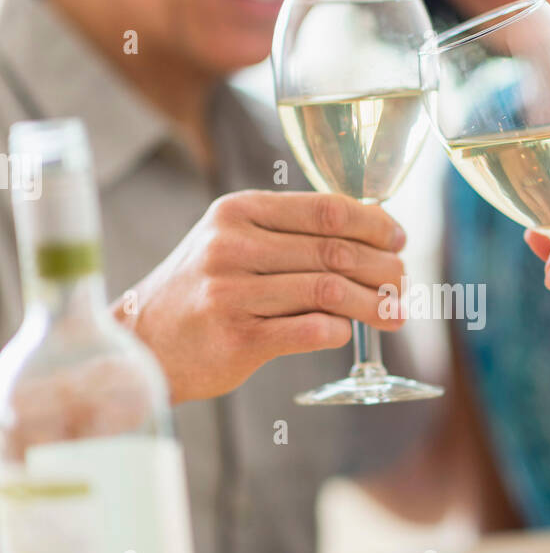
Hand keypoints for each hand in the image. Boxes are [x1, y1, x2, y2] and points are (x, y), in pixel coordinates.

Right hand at [113, 190, 407, 402]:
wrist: (143, 342)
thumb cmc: (201, 290)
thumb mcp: (230, 242)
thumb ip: (288, 235)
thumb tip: (370, 240)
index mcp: (238, 212)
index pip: (325, 210)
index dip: (373, 224)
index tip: (398, 240)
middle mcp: (232, 246)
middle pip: (333, 252)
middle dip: (382, 268)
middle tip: (403, 284)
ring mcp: (232, 293)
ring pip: (328, 292)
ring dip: (372, 304)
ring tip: (394, 314)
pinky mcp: (237, 338)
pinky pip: (309, 331)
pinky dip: (339, 331)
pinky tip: (347, 334)